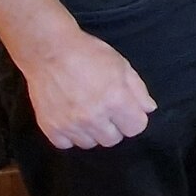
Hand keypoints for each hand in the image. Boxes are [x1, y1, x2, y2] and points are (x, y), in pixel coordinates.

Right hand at [22, 29, 157, 150]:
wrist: (48, 51)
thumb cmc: (88, 53)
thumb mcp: (121, 65)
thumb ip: (138, 90)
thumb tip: (148, 109)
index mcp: (116, 101)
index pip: (136, 128)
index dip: (134, 118)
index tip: (127, 110)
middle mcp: (93, 117)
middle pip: (113, 139)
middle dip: (114, 126)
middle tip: (105, 110)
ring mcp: (70, 125)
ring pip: (90, 144)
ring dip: (92, 132)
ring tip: (87, 113)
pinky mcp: (50, 128)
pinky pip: (66, 144)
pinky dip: (70, 135)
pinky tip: (70, 119)